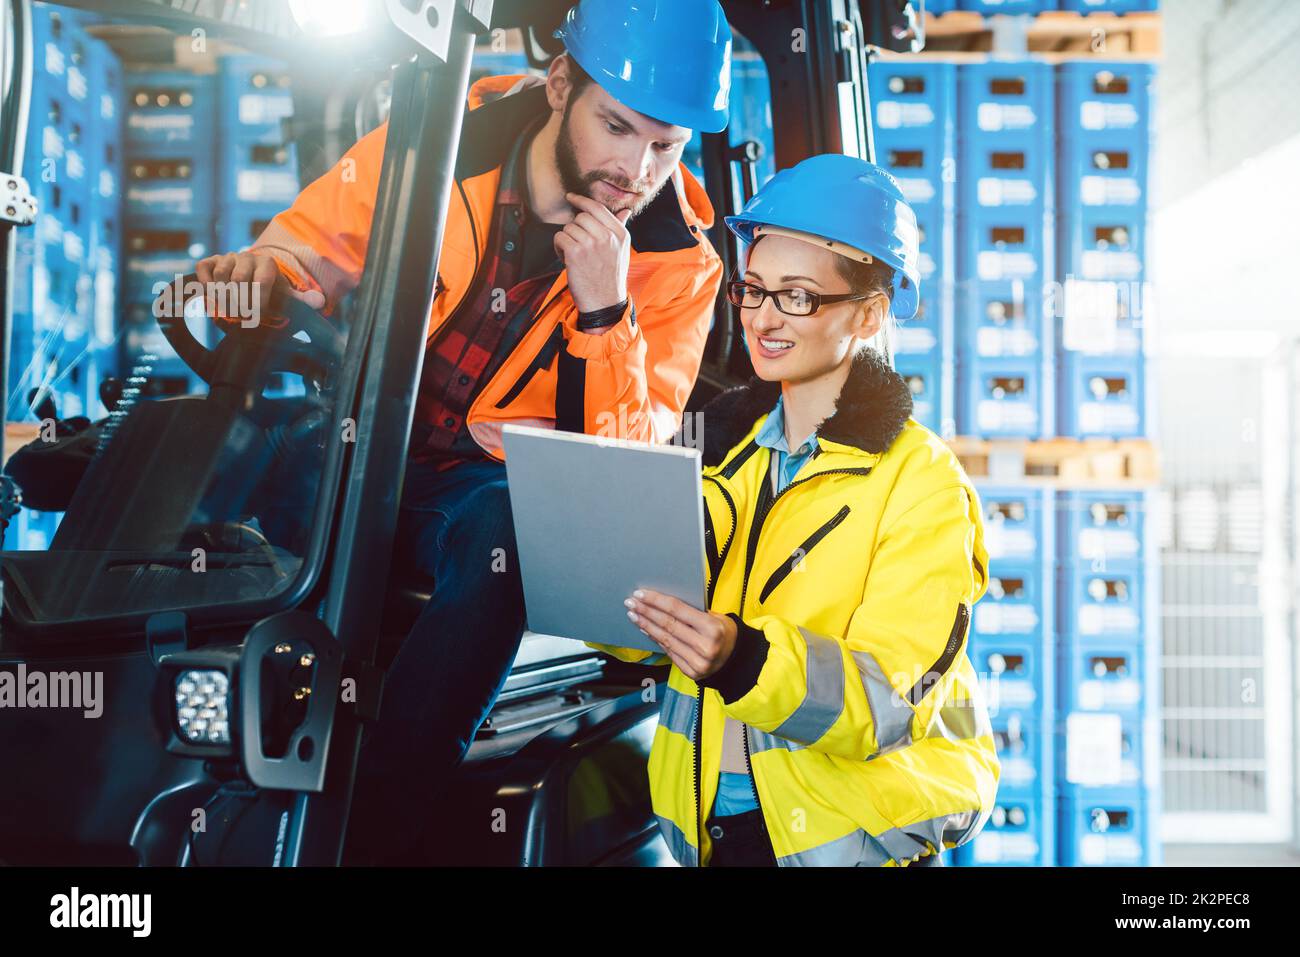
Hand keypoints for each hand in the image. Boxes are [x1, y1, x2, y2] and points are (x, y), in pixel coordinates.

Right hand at [194, 251, 325, 329]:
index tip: (256, 317)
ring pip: (221, 276)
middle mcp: (247, 257)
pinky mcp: (211, 260)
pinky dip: (205, 283)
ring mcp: (228, 257)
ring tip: (228, 308)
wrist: (248, 278)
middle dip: (240, 302)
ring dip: (222, 296)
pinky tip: (211, 295)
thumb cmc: (269, 291)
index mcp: (267, 264)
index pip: (262, 283)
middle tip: (241, 315)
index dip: (258, 303)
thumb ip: (301, 300)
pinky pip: (204, 268)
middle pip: (239, 280)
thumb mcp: (285, 295)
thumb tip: (320, 303)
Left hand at [555, 192, 631, 313]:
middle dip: (575, 228)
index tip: (571, 197)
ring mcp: (591, 244)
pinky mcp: (576, 253)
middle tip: (577, 244)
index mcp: (620, 234)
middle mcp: (607, 236)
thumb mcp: (622, 251)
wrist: (604, 302)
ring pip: (569, 227)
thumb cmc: (611, 277)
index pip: (597, 208)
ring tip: (574, 256)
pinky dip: (559, 247)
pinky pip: (560, 237)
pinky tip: (566, 259)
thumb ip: (620, 228)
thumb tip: (625, 211)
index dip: (581, 200)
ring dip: (566, 240)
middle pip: (581, 217)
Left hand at [625, 589, 737, 680]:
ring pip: (665, 639)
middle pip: (668, 624)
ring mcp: (697, 662)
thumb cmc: (724, 632)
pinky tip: (645, 630)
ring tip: (633, 615)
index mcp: (712, 628)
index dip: (656, 601)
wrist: (736, 660)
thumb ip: (692, 612)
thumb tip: (661, 603)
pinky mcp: (691, 672)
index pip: (677, 610)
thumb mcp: (716, 617)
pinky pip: (668, 652)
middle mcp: (704, 646)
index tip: (640, 594)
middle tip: (631, 603)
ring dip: (646, 625)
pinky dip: (655, 639)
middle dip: (646, 612)